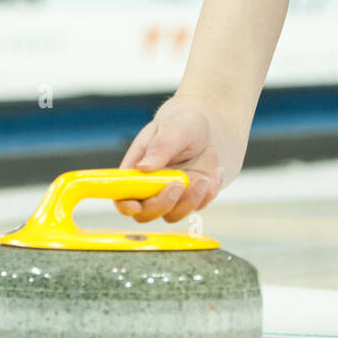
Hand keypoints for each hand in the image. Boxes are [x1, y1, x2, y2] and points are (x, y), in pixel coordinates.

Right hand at [115, 102, 224, 223]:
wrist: (205, 128)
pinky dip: (209, 193)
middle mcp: (150, 186)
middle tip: (179, 185)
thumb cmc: (181, 123)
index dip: (124, 205)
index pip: (122, 195)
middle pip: (146, 212)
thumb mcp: (173, 128)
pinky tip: (216, 172)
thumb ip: (160, 147)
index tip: (136, 205)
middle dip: (162, 204)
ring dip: (189, 202)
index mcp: (136, 169)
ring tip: (203, 179)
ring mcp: (171, 195)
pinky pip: (199, 206)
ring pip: (174, 214)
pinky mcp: (191, 197)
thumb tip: (144, 167)